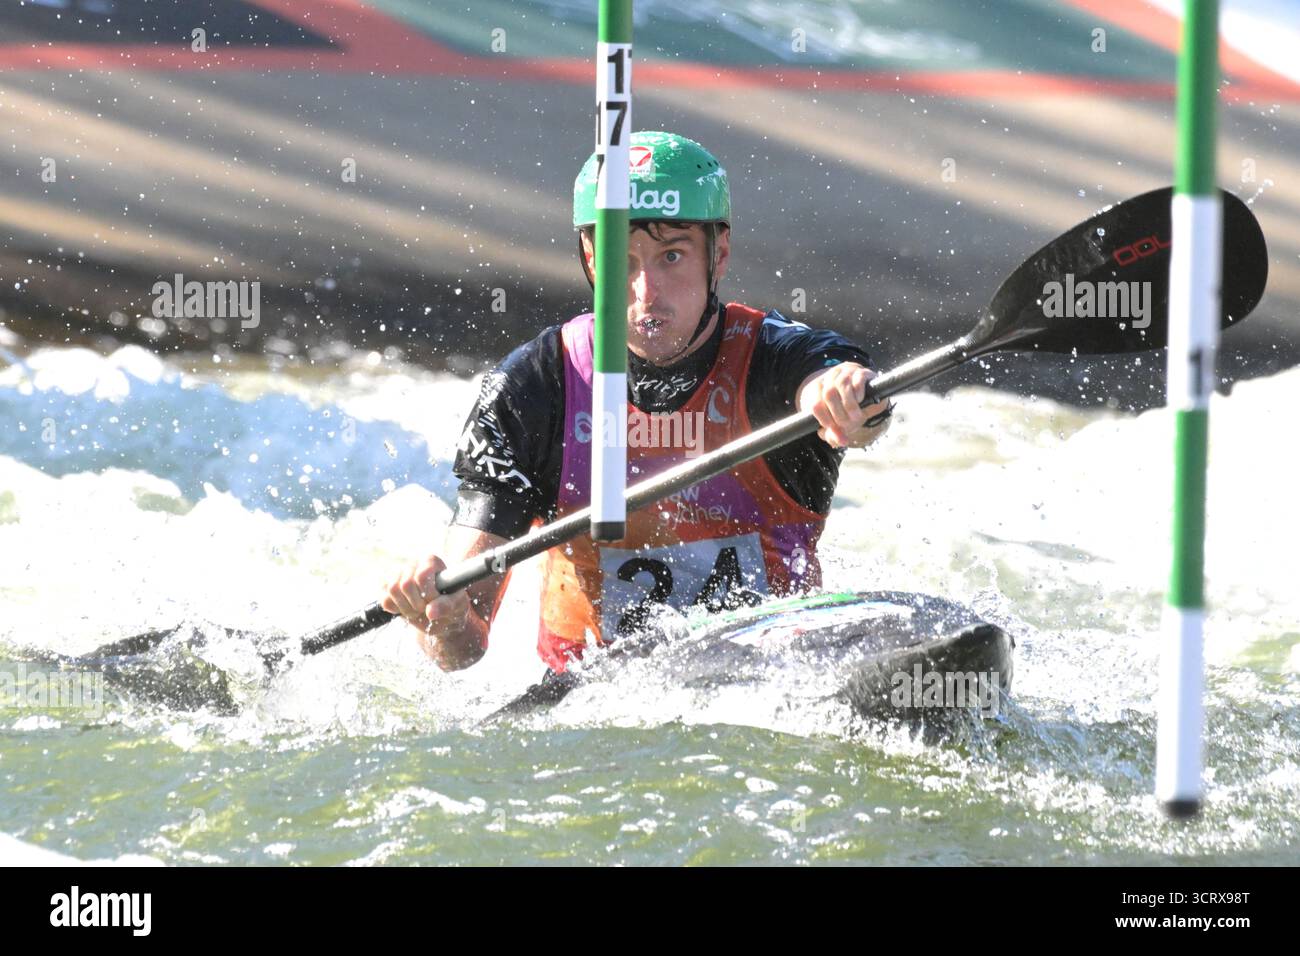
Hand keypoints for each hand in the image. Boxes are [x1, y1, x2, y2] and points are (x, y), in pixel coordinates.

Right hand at [382, 555, 483, 669]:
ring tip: (418, 610)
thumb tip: (430, 612)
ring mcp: (398, 574)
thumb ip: (447, 606)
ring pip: (392, 589)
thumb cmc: (453, 606)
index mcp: (432, 561)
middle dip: (417, 603)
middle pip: (405, 584)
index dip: (428, 594)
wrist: (441, 617)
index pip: (422, 576)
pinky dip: (396, 609)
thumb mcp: (458, 605)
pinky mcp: (387, 587)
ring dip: (406, 607)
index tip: (436, 601)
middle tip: (427, 608)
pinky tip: (408, 609)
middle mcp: (413, 563)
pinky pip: (384, 600)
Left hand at [797, 362, 892, 448]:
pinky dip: (859, 395)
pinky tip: (861, 400)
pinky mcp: (861, 372)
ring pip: (842, 386)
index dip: (823, 418)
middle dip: (838, 413)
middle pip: (828, 394)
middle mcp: (830, 378)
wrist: (867, 393)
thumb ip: (835, 433)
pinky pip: (857, 382)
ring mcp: (845, 373)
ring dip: (849, 406)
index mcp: (819, 388)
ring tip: (856, 417)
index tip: (832, 428)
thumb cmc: (848, 409)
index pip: (815, 404)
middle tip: (847, 424)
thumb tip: (839, 441)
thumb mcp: (839, 423)